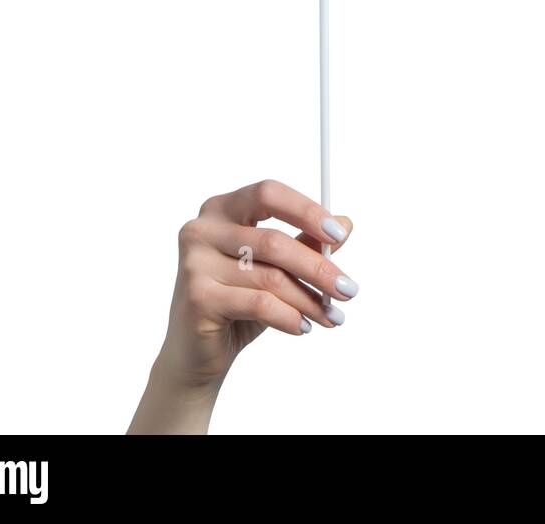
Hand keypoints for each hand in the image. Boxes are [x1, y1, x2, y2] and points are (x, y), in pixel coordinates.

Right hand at [129, 180, 355, 432]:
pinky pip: (259, 304)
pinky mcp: (198, 298)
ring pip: (270, 278)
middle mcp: (202, 230)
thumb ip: (304, 243)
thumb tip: (346, 222)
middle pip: (274, 240)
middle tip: (349, 290)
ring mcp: (195, 263)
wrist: (197, 351)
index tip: (339, 234)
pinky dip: (289, 317)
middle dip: (318, 268)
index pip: (268, 194)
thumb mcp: (275, 268)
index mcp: (222, 209)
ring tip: (331, 317)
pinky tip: (303, 327)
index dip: (306, 211)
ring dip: (309, 300)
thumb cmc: (238, 301)